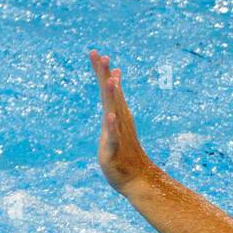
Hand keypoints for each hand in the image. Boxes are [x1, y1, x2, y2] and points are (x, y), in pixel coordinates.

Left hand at [89, 49, 154, 192]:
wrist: (136, 178)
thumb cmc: (124, 151)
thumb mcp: (116, 122)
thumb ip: (115, 99)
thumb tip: (115, 76)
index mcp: (117, 114)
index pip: (109, 90)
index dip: (102, 72)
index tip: (97, 53)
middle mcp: (119, 120)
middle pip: (111, 95)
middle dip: (106, 76)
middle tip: (101, 56)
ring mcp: (118, 134)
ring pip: (115, 112)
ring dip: (113, 96)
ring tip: (111, 80)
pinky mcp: (115, 149)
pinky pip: (114, 136)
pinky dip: (113, 126)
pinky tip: (111, 116)